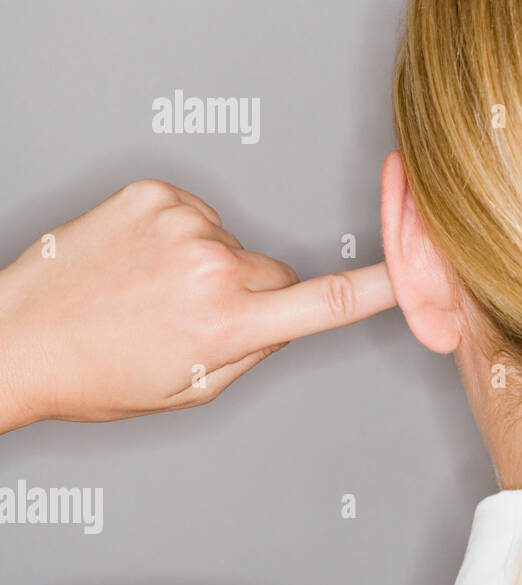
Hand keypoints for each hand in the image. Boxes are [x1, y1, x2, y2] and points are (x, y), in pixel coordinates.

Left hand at [0, 180, 394, 428]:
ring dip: (208, 265)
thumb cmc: (94, 375)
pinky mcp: (154, 194)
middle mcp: (209, 266)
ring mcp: (181, 223)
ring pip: (234, 245)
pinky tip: (140, 262)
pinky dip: (179, 237)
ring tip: (151, 290)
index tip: (418, 272)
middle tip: (193, 319)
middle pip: (275, 273)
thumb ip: (255, 352)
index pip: (326, 303)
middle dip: (252, 294)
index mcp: (225, 324)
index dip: (381, 287)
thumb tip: (286, 318)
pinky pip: (198, 216)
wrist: (14, 337)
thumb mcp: (191, 390)